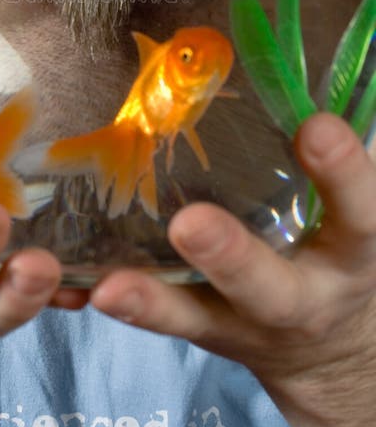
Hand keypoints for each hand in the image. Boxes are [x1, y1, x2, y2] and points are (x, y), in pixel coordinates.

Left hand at [91, 112, 375, 426]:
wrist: (328, 343)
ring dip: (153, 301)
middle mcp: (299, 297)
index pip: (358, 212)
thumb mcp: (352, 209)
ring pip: (196, 315)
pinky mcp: (200, 327)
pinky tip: (78, 289)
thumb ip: (335, 159)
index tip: (316, 127)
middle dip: (229, 256)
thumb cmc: (336, 245)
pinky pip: (159, 319)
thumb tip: (309, 83)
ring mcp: (241, 322)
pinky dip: (121, 304)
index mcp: (350, 252)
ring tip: (109, 286)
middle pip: (268, 286)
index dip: (341, 173)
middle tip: (190, 224)